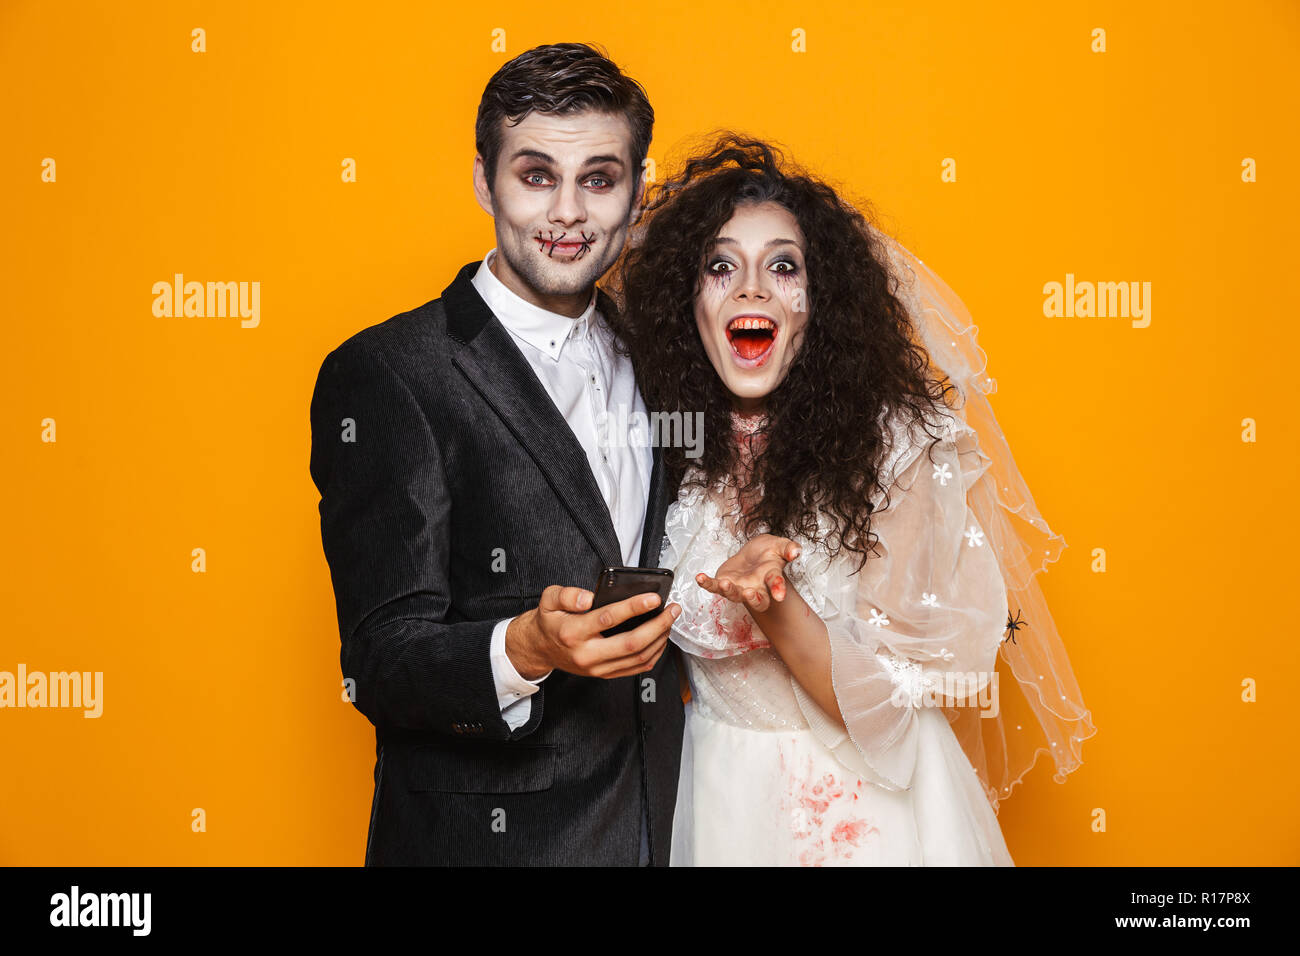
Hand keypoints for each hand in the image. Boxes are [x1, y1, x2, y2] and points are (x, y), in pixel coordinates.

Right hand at [506, 585, 681, 680]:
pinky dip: (654, 654)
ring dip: (659, 639)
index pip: (608, 619)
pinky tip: (660, 638)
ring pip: (638, 658)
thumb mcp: (549, 600)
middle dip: (657, 626)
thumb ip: (566, 594)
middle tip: (672, 610)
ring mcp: (597, 668)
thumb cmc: (551, 621)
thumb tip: (588, 598)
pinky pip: (636, 668)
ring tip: (670, 620)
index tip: (654, 598)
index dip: (634, 607)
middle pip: (631, 644)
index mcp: (573, 632)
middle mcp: (587, 654)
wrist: (541, 649)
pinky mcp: (605, 674)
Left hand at [695, 534, 801, 613]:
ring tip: (725, 583)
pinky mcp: (723, 582)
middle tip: (749, 594)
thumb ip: (788, 548)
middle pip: (757, 600)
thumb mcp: (780, 545)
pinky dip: (706, 583)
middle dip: (753, 599)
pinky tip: (699, 578)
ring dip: (729, 591)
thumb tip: (796, 552)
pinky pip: (714, 586)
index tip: (780, 595)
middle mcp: (755, 587)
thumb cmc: (767, 552)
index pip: (775, 584)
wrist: (752, 554)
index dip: (778, 589)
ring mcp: (738, 587)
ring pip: (734, 595)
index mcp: (770, 577)